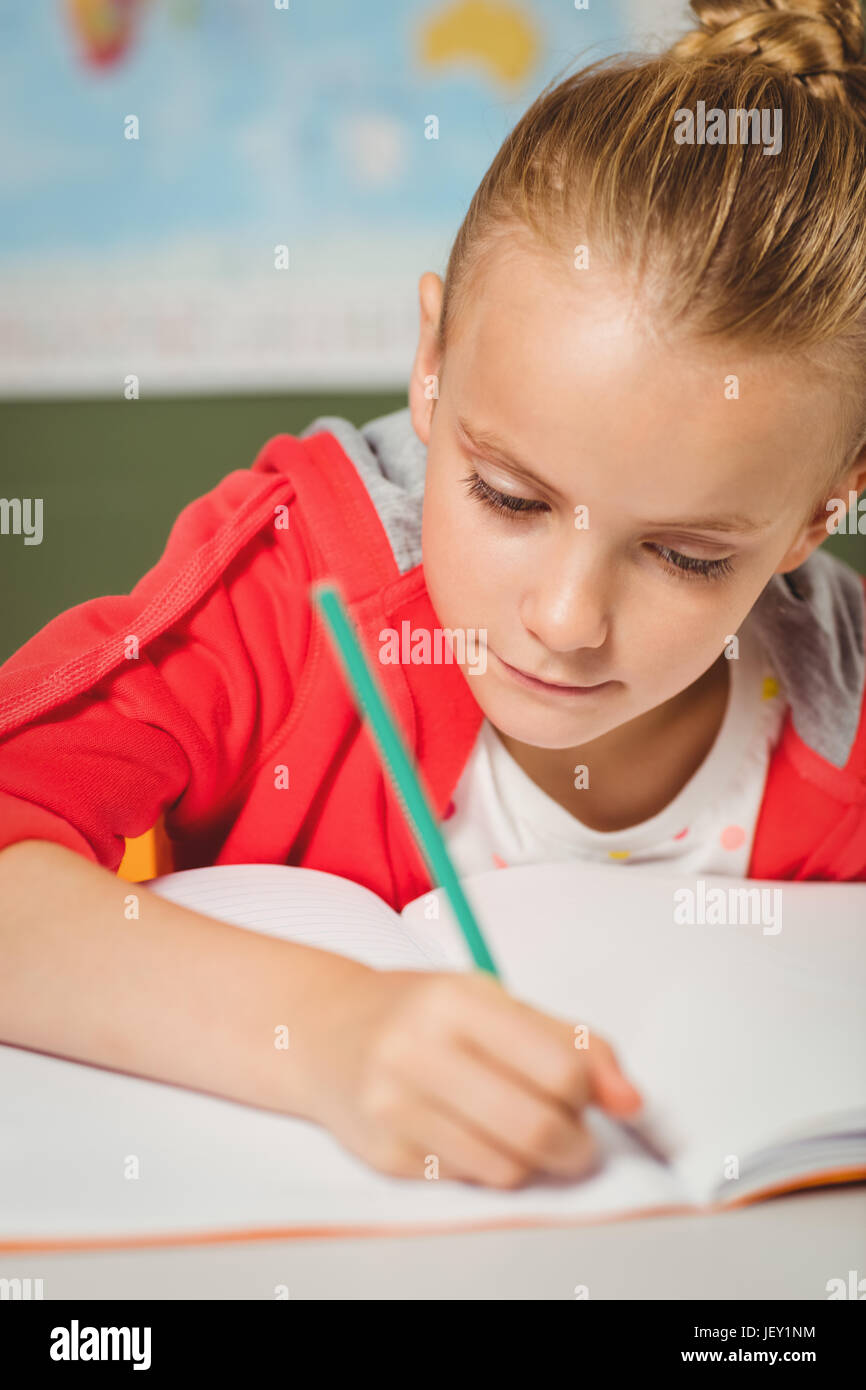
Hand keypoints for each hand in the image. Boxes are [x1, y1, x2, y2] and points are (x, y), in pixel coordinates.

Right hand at [291, 963, 641, 1188]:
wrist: (323, 1031)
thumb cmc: (421, 1014)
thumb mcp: (495, 1001)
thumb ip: (571, 1042)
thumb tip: (631, 1100)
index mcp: (456, 1000)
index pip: (561, 1068)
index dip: (591, 1093)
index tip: (588, 1096)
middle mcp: (418, 1050)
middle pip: (538, 1128)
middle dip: (576, 1145)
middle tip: (576, 1139)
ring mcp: (394, 1105)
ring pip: (507, 1168)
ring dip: (533, 1161)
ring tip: (517, 1129)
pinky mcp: (384, 1152)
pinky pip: (468, 1181)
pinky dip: (486, 1165)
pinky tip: (469, 1133)